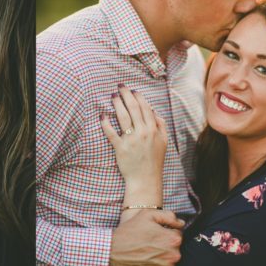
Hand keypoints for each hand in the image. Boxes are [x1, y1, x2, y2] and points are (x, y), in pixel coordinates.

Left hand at [100, 85, 167, 204]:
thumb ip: (161, 126)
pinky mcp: (121, 148)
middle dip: (127, 95)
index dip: (139, 97)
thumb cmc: (154, 161)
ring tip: (112, 96)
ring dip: (117, 104)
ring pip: (123, 117)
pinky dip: (106, 124)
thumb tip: (155, 112)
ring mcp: (131, 140)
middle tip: (120, 86)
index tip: (133, 90)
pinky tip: (102, 116)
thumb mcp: (163, 142)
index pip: (146, 108)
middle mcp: (143, 132)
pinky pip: (111, 133)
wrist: (145, 179)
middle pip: (134, 108)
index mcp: (154, 130)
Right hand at [109, 209, 183, 265]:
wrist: (111, 253)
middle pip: (174, 251)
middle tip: (148, 247)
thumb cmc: (129, 233)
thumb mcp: (147, 215)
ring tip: (145, 257)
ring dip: (160, 262)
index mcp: (173, 239)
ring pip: (168, 265)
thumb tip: (181, 223)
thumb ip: (169, 216)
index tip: (153, 236)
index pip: (177, 236)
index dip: (164, 235)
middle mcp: (174, 256)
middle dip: (164, 249)